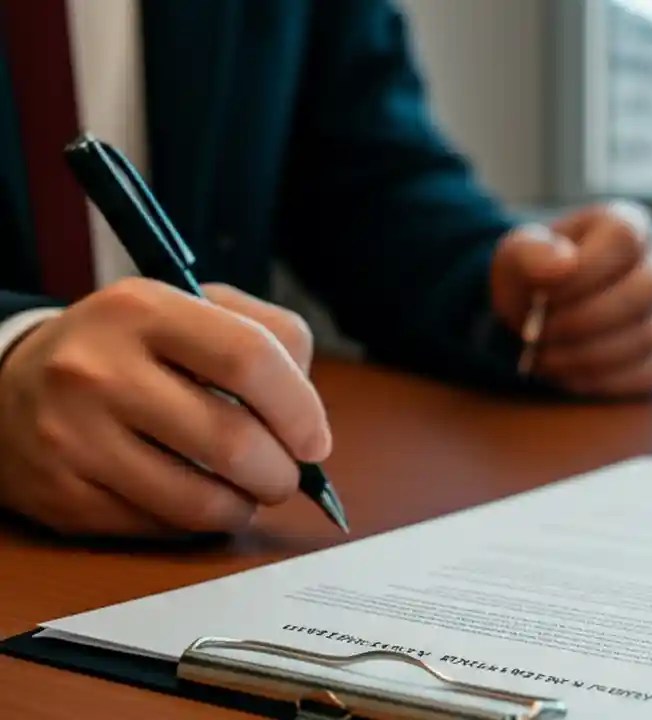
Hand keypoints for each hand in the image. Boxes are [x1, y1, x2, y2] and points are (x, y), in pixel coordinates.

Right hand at [0, 279, 330, 536]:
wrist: (10, 384)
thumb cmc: (131, 348)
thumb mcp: (192, 310)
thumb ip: (268, 338)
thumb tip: (310, 419)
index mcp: (144, 309)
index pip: (249, 359)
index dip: (300, 409)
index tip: (314, 441)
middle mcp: (99, 369)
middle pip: (233, 441)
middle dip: (281, 473)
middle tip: (285, 475)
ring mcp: (73, 436)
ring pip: (199, 501)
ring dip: (244, 506)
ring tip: (248, 491)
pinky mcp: (62, 496)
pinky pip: (161, 527)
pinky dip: (197, 522)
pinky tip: (197, 498)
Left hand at [490, 201, 651, 396]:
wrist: (540, 314)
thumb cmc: (534, 277)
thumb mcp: (516, 257)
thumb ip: (529, 253)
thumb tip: (562, 263)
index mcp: (629, 224)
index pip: (625, 237)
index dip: (586, 268)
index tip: (546, 293)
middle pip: (647, 287)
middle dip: (586, 318)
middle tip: (542, 334)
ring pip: (649, 334)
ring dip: (589, 353)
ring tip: (546, 358)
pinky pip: (650, 372)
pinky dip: (604, 379)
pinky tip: (568, 375)